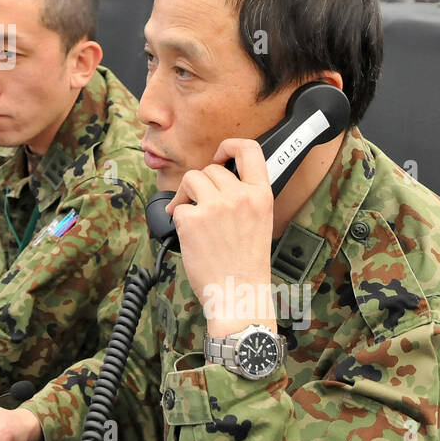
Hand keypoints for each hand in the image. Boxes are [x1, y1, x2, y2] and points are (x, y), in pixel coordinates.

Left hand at [166, 138, 273, 337]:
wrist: (238, 294)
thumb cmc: (247, 264)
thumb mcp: (260, 221)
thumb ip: (243, 196)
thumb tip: (217, 177)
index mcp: (261, 195)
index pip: (250, 149)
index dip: (229, 146)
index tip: (220, 156)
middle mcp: (240, 196)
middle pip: (210, 169)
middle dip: (201, 185)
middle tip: (200, 204)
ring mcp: (215, 207)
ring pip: (190, 180)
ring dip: (185, 195)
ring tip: (189, 214)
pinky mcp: (192, 220)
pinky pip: (178, 207)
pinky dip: (178, 219)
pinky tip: (188, 234)